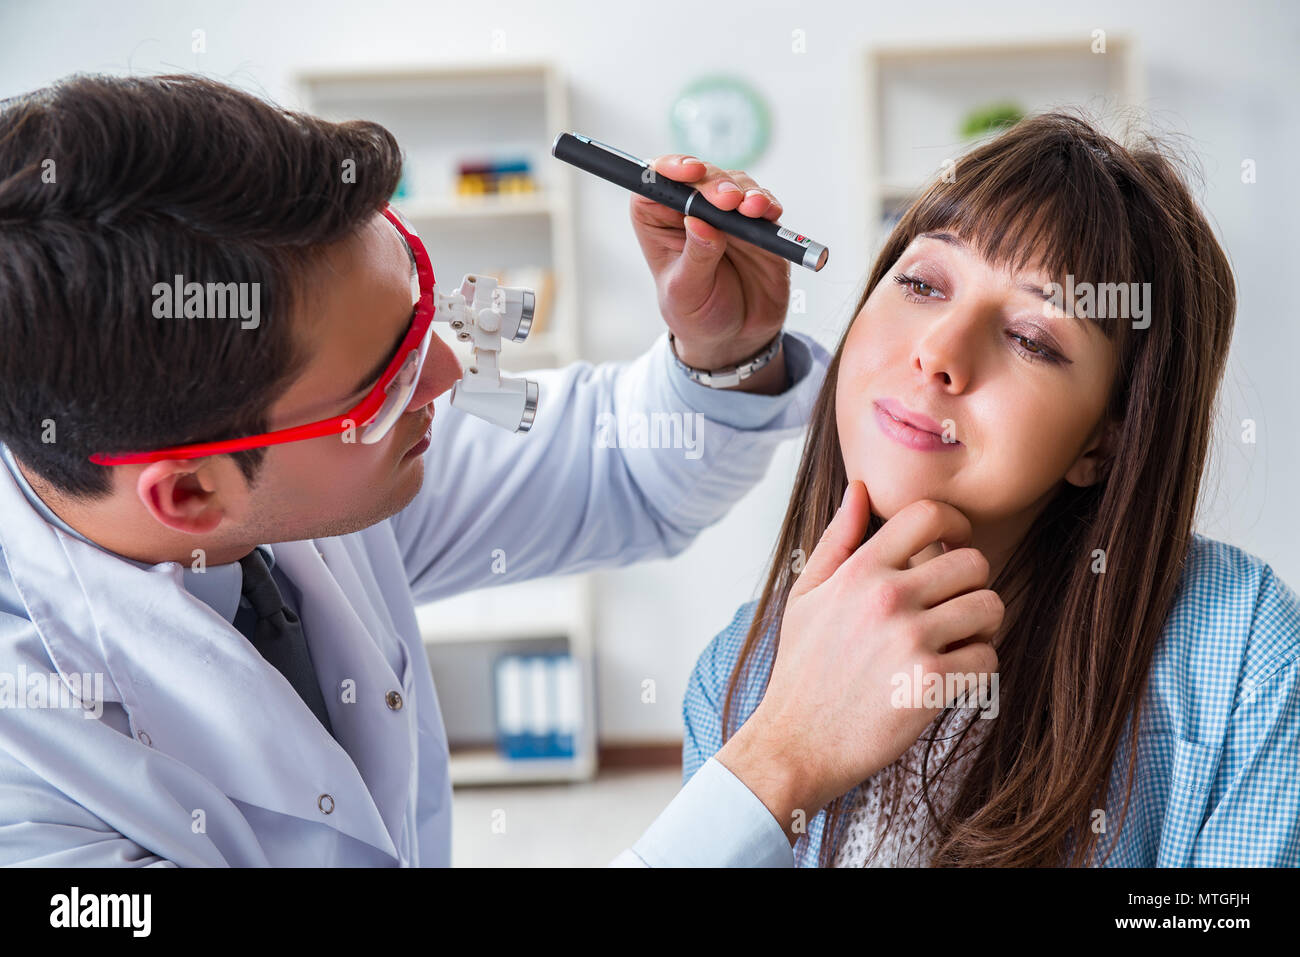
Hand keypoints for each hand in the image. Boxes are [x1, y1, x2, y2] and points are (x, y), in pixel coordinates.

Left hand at [630, 155, 790, 371]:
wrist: (736, 338)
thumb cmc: (697, 316)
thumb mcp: (687, 293)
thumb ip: (695, 258)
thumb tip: (699, 222)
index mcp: (660, 223)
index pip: (655, 183)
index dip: (669, 169)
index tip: (688, 172)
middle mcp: (691, 211)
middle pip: (700, 176)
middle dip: (715, 182)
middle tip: (728, 201)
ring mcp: (726, 215)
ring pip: (735, 183)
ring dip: (746, 192)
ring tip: (753, 210)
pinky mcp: (757, 225)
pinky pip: (763, 204)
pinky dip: (767, 204)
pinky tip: (770, 213)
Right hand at [715, 482, 1002, 843]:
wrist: (795, 743)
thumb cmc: (802, 669)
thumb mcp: (806, 595)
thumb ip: (837, 540)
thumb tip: (860, 488)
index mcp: (860, 571)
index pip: (928, 515)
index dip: (956, 525)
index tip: (955, 547)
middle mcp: (888, 597)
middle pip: (974, 562)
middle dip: (971, 584)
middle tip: (953, 609)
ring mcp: (911, 640)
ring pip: (990, 607)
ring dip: (981, 626)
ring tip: (954, 643)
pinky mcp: (930, 684)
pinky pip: (987, 658)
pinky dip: (976, 670)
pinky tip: (948, 678)